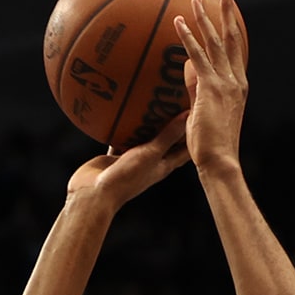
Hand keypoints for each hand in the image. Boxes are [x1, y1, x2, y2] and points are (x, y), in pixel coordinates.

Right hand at [66, 112, 189, 209]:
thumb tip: (187, 115)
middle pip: (165, 140)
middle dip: (172, 122)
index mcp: (164, 165)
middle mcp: (151, 162)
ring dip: (147, 122)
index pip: (185, 148)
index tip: (200, 113)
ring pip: (143, 137)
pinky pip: (122, 136)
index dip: (194, 133)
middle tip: (176, 100)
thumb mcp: (150, 154)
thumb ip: (167, 136)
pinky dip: (124, 124)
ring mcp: (133, 159)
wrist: (94, 194)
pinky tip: (124, 109)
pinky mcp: (116, 155)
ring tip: (152, 99)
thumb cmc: (126, 178)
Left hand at [174, 0, 247, 175]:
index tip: (230, 13)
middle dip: (228, 12)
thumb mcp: (204, 115)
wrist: (219, 162)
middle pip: (232, 39)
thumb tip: (187, 75)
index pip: (237, 52)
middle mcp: (236, 81)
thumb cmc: (211, 148)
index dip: (233, 31)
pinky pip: (197, 57)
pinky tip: (178, 21)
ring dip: (205, 17)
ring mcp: (225, 84)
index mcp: (238, 87)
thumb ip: (198, 92)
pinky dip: (188, 37)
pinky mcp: (211, 89)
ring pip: (215, 42)